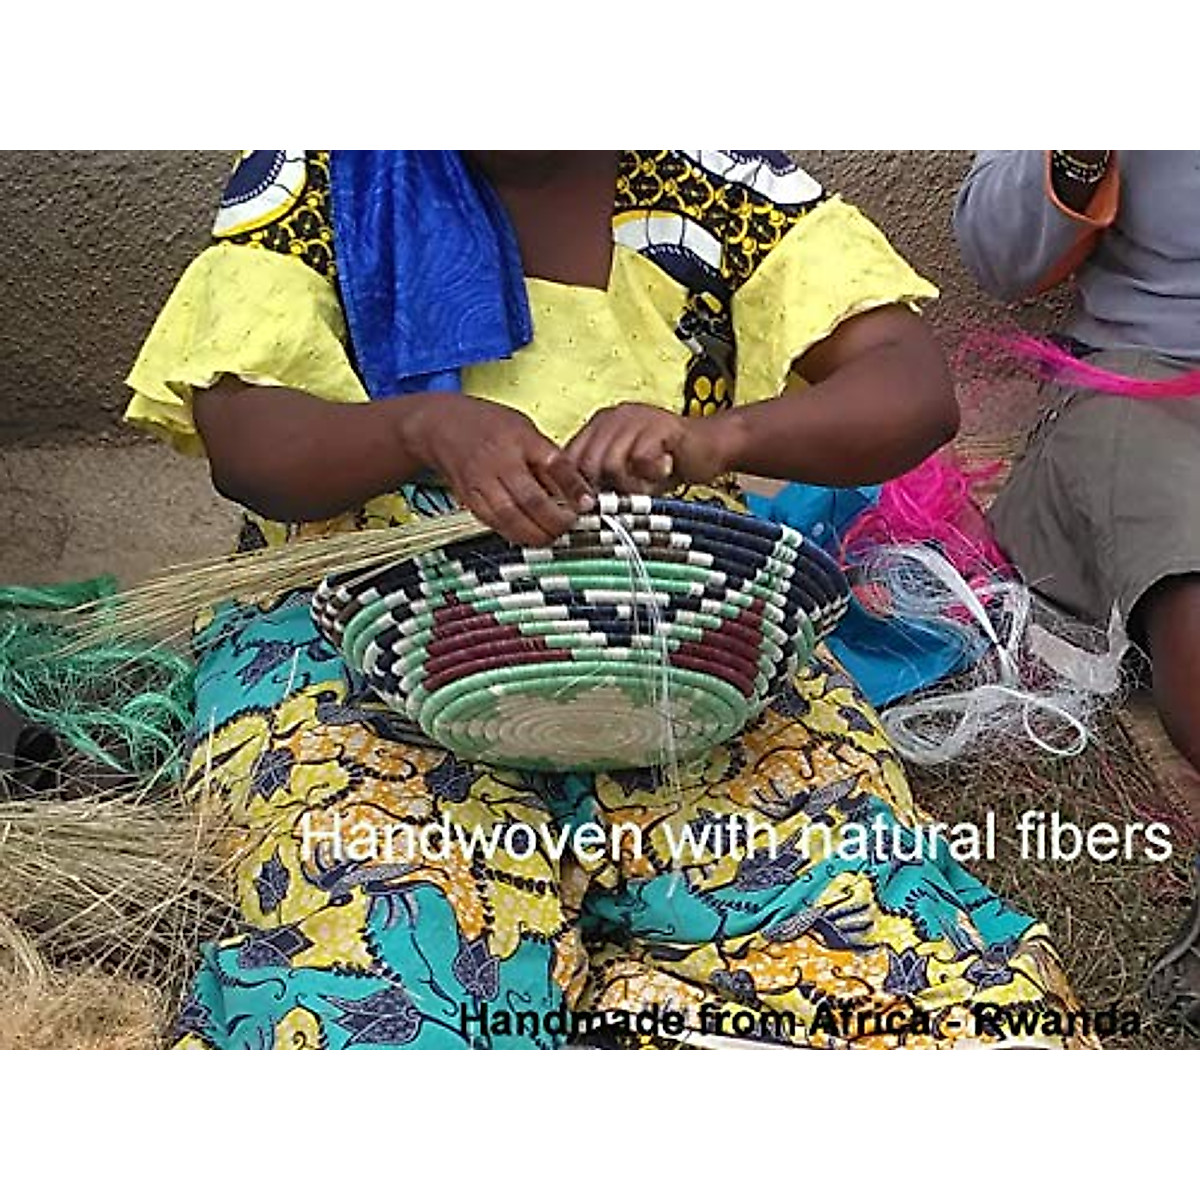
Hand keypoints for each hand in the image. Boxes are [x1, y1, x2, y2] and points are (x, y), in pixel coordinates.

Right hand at [396, 393, 593, 545]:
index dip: (574, 488)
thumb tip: (576, 489)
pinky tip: (526, 535)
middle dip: (555, 520)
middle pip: (531, 499)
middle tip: (569, 526)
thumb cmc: (489, 425)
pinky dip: (513, 533)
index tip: (588, 504)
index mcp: (521, 439)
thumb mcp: (526, 429)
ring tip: (551, 536)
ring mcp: (481, 481)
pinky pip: (493, 522)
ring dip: (535, 533)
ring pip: (511, 517)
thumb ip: (548, 458)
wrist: (442, 425)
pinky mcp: (469, 498)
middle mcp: (500, 460)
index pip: (554, 464)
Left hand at [565, 403, 736, 494]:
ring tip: (646, 487)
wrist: (711, 447)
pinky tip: (664, 471)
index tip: (586, 509)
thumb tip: (577, 510)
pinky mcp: (659, 426)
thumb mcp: (626, 475)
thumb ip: (602, 483)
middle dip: (601, 491)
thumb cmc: (665, 465)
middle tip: (621, 503)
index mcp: (599, 426)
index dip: (574, 486)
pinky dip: (651, 475)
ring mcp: (636, 418)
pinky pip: (640, 460)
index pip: (569, 457)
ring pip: (611, 463)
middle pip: (587, 462)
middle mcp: (613, 418)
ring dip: (628, 485)